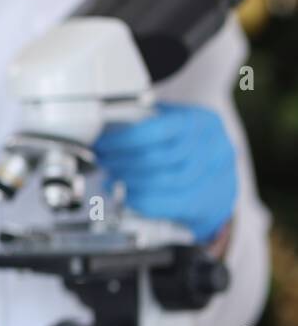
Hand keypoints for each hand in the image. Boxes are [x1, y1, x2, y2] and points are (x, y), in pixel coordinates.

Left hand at [94, 102, 236, 243]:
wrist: (221, 178)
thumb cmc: (191, 146)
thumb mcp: (175, 122)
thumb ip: (148, 121)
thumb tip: (107, 129)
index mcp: (203, 122)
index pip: (160, 130)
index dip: (125, 139)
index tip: (103, 144)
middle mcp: (214, 148)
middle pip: (160, 157)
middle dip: (123, 160)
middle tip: (103, 161)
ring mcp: (214, 177)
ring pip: (165, 180)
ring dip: (130, 180)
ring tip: (111, 177)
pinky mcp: (206, 202)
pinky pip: (170, 204)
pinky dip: (142, 200)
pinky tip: (126, 195)